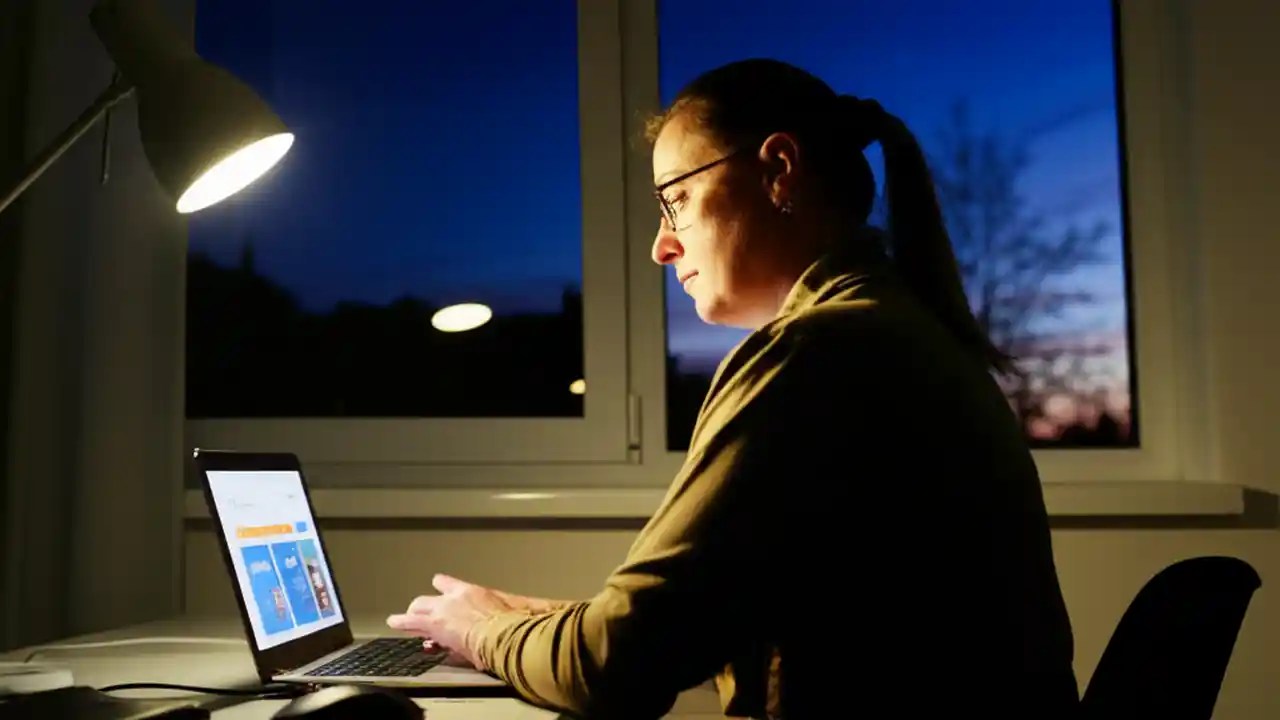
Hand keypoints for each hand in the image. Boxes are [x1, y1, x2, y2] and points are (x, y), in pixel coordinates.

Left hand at [387, 574, 568, 669]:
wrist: (504, 634)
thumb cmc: (515, 626)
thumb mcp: (520, 612)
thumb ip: (524, 610)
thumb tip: (548, 609)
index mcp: (474, 592)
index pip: (453, 584)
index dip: (445, 587)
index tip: (440, 586)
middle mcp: (455, 596)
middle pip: (432, 595)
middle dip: (425, 603)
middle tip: (420, 609)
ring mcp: (442, 610)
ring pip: (418, 607)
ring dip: (410, 614)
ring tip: (400, 617)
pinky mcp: (433, 624)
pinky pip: (410, 622)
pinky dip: (401, 622)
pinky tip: (394, 622)